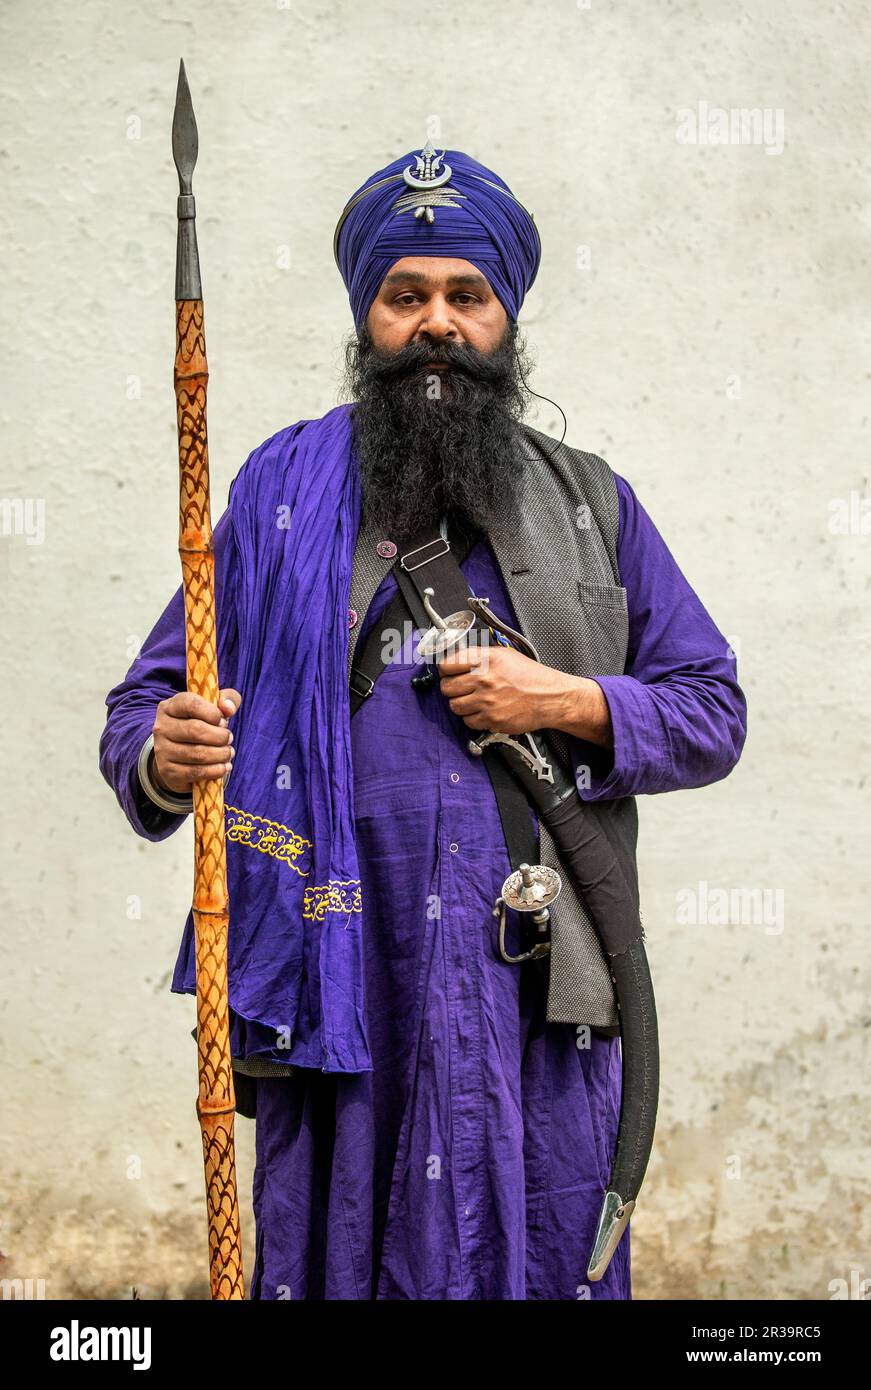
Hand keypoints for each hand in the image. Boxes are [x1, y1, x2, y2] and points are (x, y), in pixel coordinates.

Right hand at [151, 688, 241, 793]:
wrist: (179, 756)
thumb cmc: (201, 725)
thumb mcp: (214, 708)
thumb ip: (227, 700)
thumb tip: (228, 708)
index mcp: (170, 707)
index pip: (190, 704)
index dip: (212, 713)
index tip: (223, 720)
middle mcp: (161, 727)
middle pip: (195, 730)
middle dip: (220, 736)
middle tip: (229, 739)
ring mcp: (162, 750)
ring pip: (197, 753)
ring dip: (220, 754)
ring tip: (228, 753)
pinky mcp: (167, 771)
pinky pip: (195, 772)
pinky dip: (215, 771)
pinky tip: (223, 767)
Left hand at [437, 643, 612, 747]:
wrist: (550, 697)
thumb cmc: (531, 677)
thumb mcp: (505, 656)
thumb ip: (480, 656)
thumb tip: (456, 660)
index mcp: (486, 660)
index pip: (447, 665)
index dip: (445, 669)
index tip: (447, 672)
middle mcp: (485, 680)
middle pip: (447, 687)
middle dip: (451, 688)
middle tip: (459, 688)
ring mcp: (487, 701)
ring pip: (455, 706)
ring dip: (460, 704)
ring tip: (472, 700)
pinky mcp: (492, 719)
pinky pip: (468, 721)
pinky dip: (473, 718)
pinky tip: (483, 711)